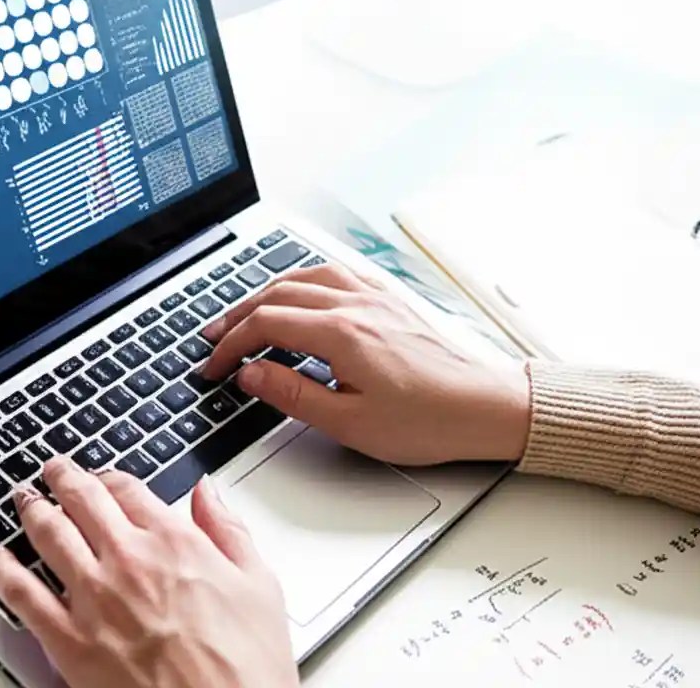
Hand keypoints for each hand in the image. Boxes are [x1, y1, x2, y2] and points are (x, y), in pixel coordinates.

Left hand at [0, 458, 298, 687]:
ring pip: (48, 536)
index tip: (101, 476)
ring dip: (32, 511)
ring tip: (24, 500)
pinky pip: (22, 596)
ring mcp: (93, 600)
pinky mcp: (68, 642)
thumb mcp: (259, 585)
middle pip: (81, 501)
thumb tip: (208, 492)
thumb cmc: (246, 667)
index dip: (108, 476)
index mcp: (174, 542)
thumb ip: (228, 529)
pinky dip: (3, 571)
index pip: (128, 489)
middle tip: (52, 471)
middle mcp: (128, 561)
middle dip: (62, 479)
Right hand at [198, 264, 529, 465]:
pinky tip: (298, 292)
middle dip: (237, 316)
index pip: (265, 325)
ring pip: (304, 277)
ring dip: (265, 292)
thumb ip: (292, 395)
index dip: (231, 345)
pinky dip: (303, 280)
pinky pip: (335, 275)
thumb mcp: (349, 423)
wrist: (486, 408)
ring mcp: (375, 298)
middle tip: (213, 339)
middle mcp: (356, 305)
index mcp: (341, 333)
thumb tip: (251, 375)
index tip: (214, 366)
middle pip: (277, 294)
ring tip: (243, 312)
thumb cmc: (428, 421)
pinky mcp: (390, 302)